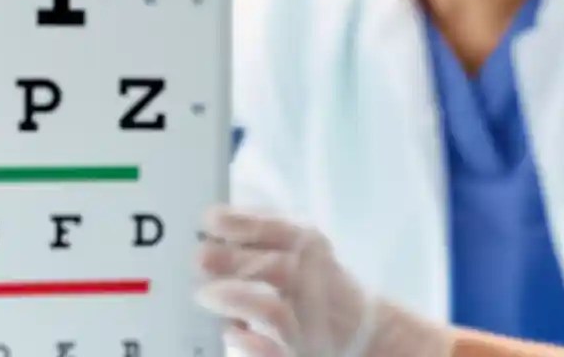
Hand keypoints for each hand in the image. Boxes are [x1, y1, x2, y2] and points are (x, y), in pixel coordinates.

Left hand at [195, 207, 450, 356]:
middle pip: (273, 267)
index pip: (277, 230)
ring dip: (236, 299)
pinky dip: (251, 343)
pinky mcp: (299, 352)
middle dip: (232, 261)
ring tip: (205, 294)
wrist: (365, 333)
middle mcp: (313, 281)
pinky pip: (275, 352)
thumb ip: (262, 231)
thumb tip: (212, 220)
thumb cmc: (317, 284)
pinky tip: (231, 333)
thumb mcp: (301, 246)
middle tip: (199, 258)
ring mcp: (307, 321)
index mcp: (309, 246)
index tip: (210, 220)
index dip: (242, 223)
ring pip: (272, 309)